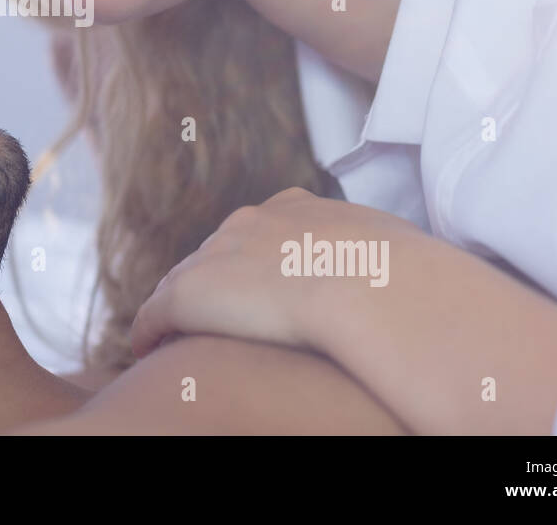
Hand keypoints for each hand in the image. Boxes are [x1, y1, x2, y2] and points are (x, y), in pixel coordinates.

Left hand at [129, 187, 418, 357]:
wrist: (370, 283)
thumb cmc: (398, 273)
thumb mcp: (393, 247)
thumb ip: (381, 252)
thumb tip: (411, 272)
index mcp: (294, 209)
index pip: (256, 230)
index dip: (249, 258)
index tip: (252, 281)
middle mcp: (247, 223)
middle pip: (213, 253)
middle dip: (209, 280)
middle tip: (209, 314)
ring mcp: (216, 256)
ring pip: (181, 282)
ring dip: (175, 306)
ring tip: (169, 333)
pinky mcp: (190, 294)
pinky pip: (155, 314)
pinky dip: (148, 330)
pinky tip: (145, 348)